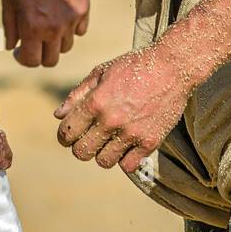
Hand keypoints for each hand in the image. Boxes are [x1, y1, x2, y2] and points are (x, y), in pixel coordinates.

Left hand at [0, 0, 89, 67]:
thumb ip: (10, 26)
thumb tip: (12, 46)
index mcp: (32, 27)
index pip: (32, 61)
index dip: (23, 58)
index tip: (20, 50)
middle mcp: (54, 28)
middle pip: (51, 60)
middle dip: (40, 53)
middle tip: (33, 40)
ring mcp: (72, 19)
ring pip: (66, 46)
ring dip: (55, 41)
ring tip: (46, 23)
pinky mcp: (84, 8)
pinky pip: (80, 30)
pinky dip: (71, 28)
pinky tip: (60, 13)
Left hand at [54, 49, 189, 172]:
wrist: (172, 67)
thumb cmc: (133, 66)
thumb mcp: (101, 72)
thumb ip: (78, 94)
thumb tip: (58, 115)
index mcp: (95, 102)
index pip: (67, 133)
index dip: (65, 135)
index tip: (70, 134)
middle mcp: (111, 121)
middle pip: (82, 152)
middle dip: (81, 146)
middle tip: (90, 137)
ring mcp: (131, 133)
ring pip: (104, 162)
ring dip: (103, 153)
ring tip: (109, 140)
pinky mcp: (150, 142)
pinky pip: (128, 165)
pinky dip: (125, 158)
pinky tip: (127, 144)